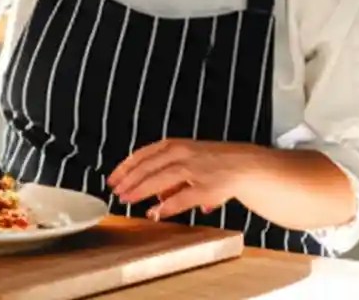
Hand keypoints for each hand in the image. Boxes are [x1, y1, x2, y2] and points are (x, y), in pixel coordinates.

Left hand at [106, 139, 265, 220]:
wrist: (246, 165)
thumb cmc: (213, 163)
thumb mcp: (187, 161)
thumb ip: (169, 176)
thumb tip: (156, 199)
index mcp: (175, 145)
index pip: (143, 155)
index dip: (125, 167)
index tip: (112, 179)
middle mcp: (183, 154)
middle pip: (148, 166)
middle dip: (129, 180)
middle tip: (116, 192)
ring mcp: (195, 170)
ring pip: (162, 179)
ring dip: (142, 190)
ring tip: (128, 200)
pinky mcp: (207, 187)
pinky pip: (183, 198)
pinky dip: (168, 206)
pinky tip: (156, 213)